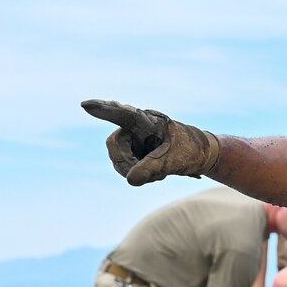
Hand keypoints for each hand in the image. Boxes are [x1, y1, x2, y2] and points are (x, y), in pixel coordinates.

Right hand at [81, 100, 224, 186]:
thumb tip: (130, 181)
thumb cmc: (190, 150)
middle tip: (152, 174)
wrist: (201, 156)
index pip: (121, 113)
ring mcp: (132, 141)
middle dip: (127, 163)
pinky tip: (155, 175)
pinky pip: (124, 168)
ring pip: (118, 160)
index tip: (85, 105)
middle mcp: (134, 128)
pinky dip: (137, 175)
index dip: (103, 110)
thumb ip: (152, 169)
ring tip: (159, 174)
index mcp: (146, 121)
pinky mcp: (133, 153)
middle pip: (114, 145)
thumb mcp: (173, 161)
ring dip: (134, 171)